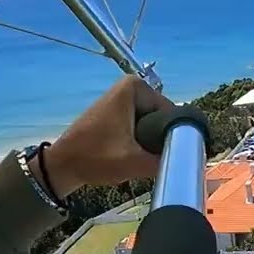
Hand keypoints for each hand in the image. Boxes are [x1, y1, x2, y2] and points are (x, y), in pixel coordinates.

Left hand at [32, 75, 173, 197]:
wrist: (62, 166)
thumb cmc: (95, 158)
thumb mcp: (136, 163)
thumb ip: (168, 161)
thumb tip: (192, 163)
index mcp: (136, 87)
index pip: (174, 115)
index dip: (177, 138)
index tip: (172, 158)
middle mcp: (131, 87)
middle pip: (165, 120)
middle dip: (163, 141)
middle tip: (156, 162)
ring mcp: (123, 99)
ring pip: (155, 126)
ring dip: (153, 144)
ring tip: (146, 162)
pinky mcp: (118, 112)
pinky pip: (143, 127)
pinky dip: (143, 143)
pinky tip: (137, 158)